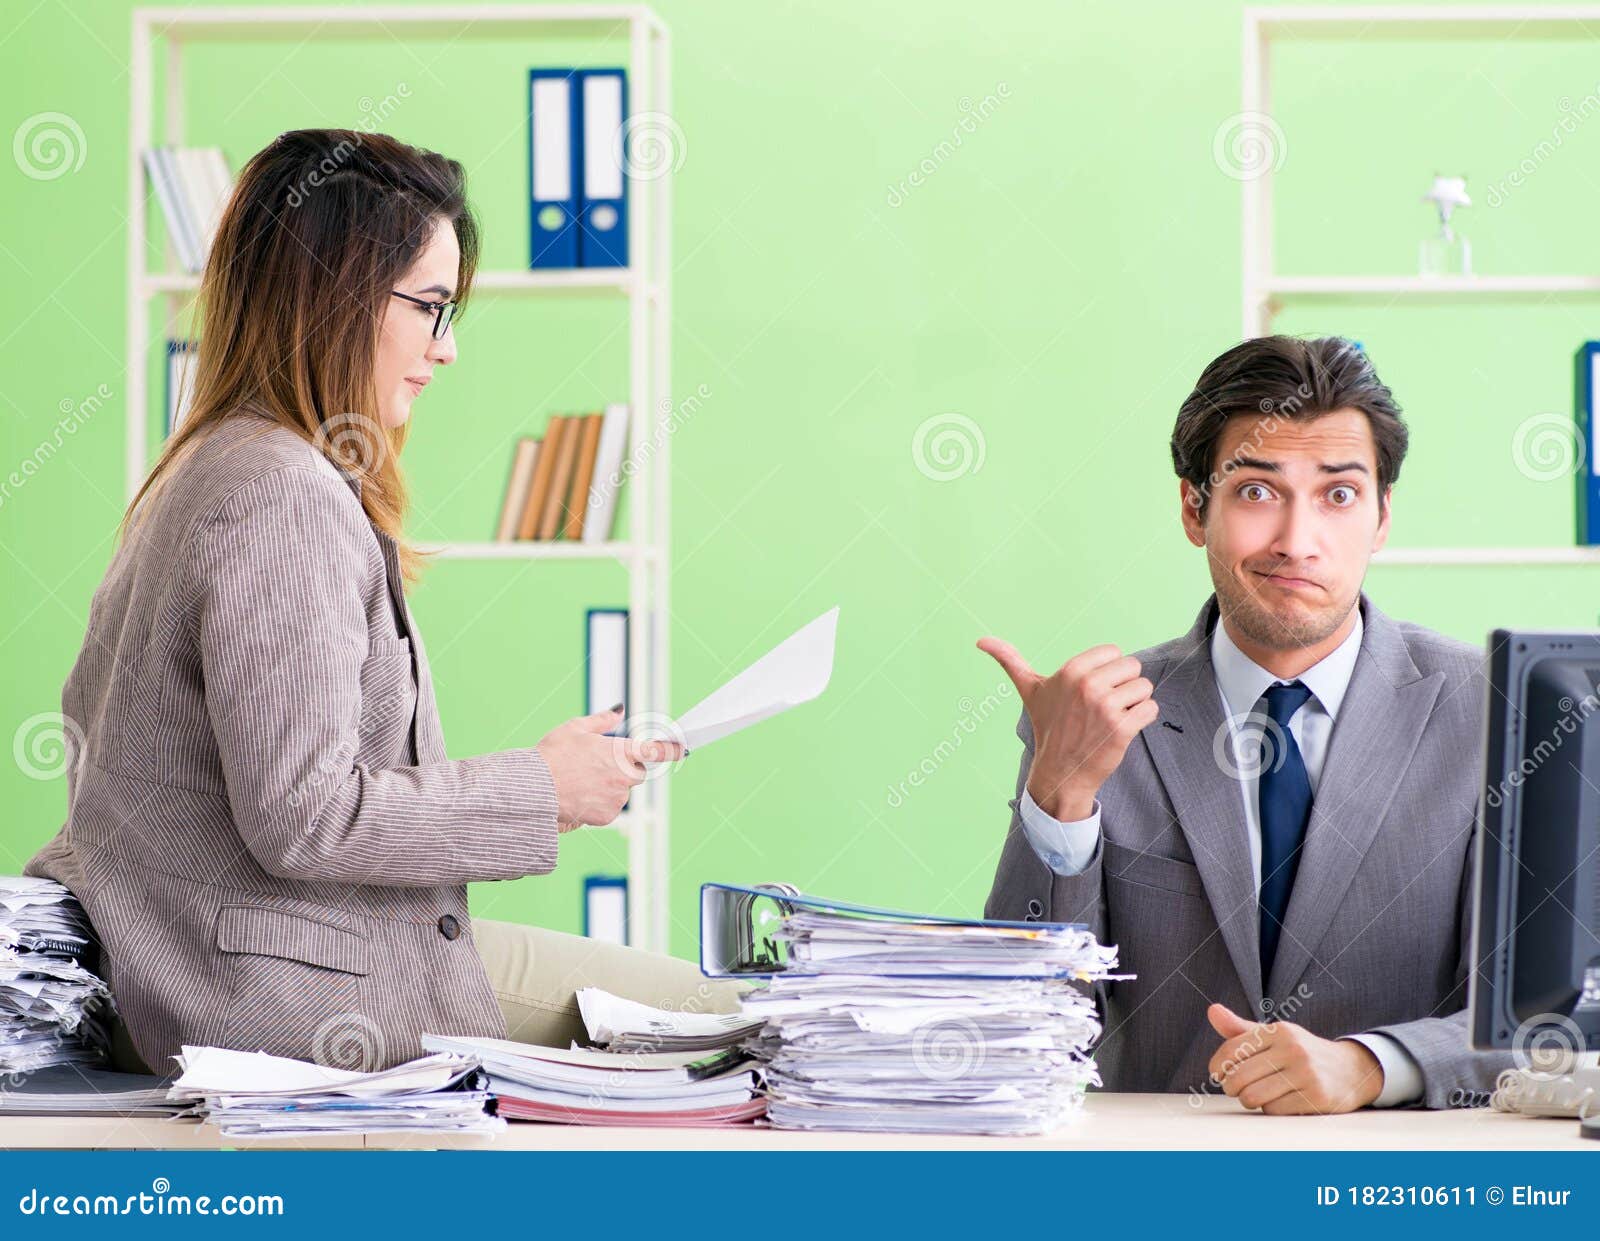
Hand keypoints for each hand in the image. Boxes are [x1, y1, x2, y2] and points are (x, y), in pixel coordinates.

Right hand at [536, 707, 684, 830]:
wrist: (534, 790)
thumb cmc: (551, 756)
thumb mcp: (575, 728)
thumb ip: (602, 720)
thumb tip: (619, 710)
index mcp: (620, 752)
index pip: (656, 751)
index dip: (672, 750)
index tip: (683, 748)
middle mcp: (623, 776)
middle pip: (637, 773)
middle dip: (626, 769)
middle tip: (600, 765)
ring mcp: (617, 798)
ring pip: (623, 791)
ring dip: (612, 787)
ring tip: (583, 781)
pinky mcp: (607, 815)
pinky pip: (611, 808)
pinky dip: (601, 803)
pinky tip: (582, 795)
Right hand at [977, 637, 1157, 819]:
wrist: (1060, 771)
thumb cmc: (1048, 727)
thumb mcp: (1029, 690)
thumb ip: (1009, 660)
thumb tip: (980, 640)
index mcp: (1071, 670)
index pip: (1114, 652)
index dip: (1108, 671)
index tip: (1092, 690)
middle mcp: (1088, 685)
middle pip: (1133, 667)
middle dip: (1124, 686)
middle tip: (1104, 706)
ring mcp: (1105, 707)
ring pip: (1144, 688)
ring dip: (1134, 703)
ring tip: (1112, 718)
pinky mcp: (1122, 729)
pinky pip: (1151, 709)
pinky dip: (1143, 719)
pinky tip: (1122, 729)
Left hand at [1206, 1003, 1383, 1113]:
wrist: (1352, 1070)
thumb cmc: (1302, 1053)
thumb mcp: (1274, 1036)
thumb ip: (1240, 1029)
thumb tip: (1212, 1011)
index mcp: (1278, 1031)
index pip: (1231, 1050)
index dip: (1217, 1066)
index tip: (1217, 1075)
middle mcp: (1293, 1048)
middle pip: (1239, 1077)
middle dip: (1231, 1087)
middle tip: (1235, 1089)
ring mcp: (1307, 1073)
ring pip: (1253, 1096)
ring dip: (1248, 1100)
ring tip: (1254, 1095)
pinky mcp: (1317, 1097)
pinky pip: (1274, 1110)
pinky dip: (1270, 1109)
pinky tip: (1279, 1101)